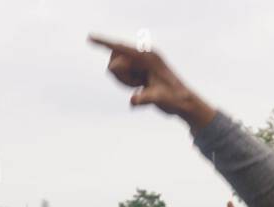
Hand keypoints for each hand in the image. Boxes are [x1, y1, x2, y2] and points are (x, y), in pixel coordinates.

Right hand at [89, 36, 215, 131]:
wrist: (184, 102)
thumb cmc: (174, 99)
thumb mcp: (159, 100)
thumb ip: (145, 99)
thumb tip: (132, 101)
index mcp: (148, 57)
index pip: (121, 48)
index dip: (104, 43)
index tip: (89, 37)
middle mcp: (144, 55)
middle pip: (116, 58)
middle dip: (119, 74)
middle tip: (136, 85)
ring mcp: (142, 61)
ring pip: (117, 68)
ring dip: (123, 79)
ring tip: (140, 86)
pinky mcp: (140, 68)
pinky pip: (122, 73)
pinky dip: (126, 82)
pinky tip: (141, 86)